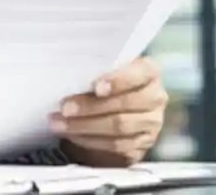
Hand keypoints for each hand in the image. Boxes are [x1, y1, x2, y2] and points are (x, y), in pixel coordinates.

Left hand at [50, 56, 166, 166]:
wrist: (115, 106)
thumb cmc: (106, 81)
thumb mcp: (103, 70)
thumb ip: (94, 71)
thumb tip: (69, 78)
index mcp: (149, 72)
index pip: (140, 73)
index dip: (118, 80)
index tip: (96, 87)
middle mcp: (156, 97)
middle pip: (126, 104)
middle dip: (91, 107)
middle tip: (65, 108)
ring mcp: (151, 124)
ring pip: (120, 128)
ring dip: (85, 127)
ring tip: (60, 123)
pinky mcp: (142, 145)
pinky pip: (117, 147)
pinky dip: (90, 141)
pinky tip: (73, 135)